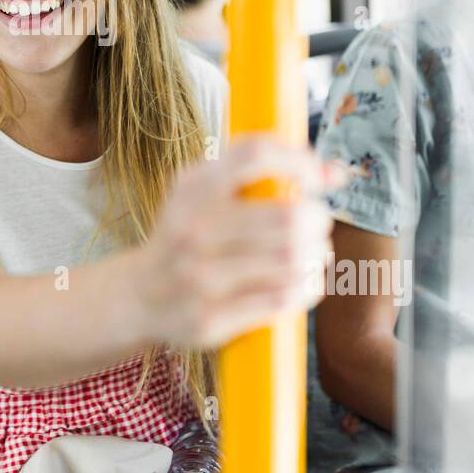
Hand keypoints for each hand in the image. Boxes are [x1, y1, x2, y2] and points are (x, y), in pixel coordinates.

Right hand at [136, 134, 339, 348]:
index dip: (298, 161)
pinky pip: (282, 297)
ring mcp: (199, 276)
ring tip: (314, 254)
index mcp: (192, 188)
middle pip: (287, 216)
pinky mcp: (210, 317)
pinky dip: (307, 287)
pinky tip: (304, 282)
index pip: (255, 155)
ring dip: (317, 256)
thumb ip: (259, 174)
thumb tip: (336, 172)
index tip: (318, 178)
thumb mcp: (202, 192)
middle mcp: (192, 229)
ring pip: (291, 260)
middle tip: (317, 224)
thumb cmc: (185, 237)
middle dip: (317, 219)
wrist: (137, 295)